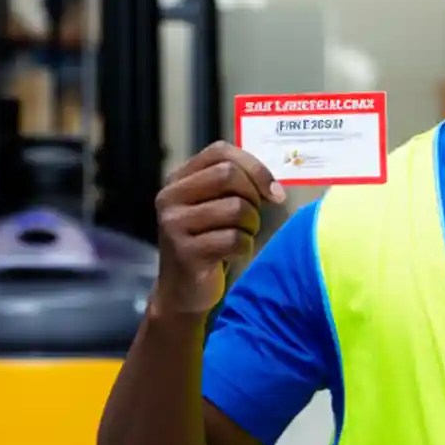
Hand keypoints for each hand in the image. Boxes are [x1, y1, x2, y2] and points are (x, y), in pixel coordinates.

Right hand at [152, 141, 285, 315]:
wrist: (183, 292)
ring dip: (251, 225)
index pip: (220, 151)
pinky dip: (245, 247)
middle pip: (228, 175)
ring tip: (241, 236)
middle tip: (253, 217)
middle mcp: (170, 196)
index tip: (273, 191)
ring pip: (235, 208)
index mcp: (178, 179)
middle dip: (253, 196)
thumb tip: (275, 187)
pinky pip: (234, 238)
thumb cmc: (208, 242)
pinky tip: (235, 254)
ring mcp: (174, 224)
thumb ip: (236, 185)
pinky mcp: (185, 252)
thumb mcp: (216, 206)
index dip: (253, 167)